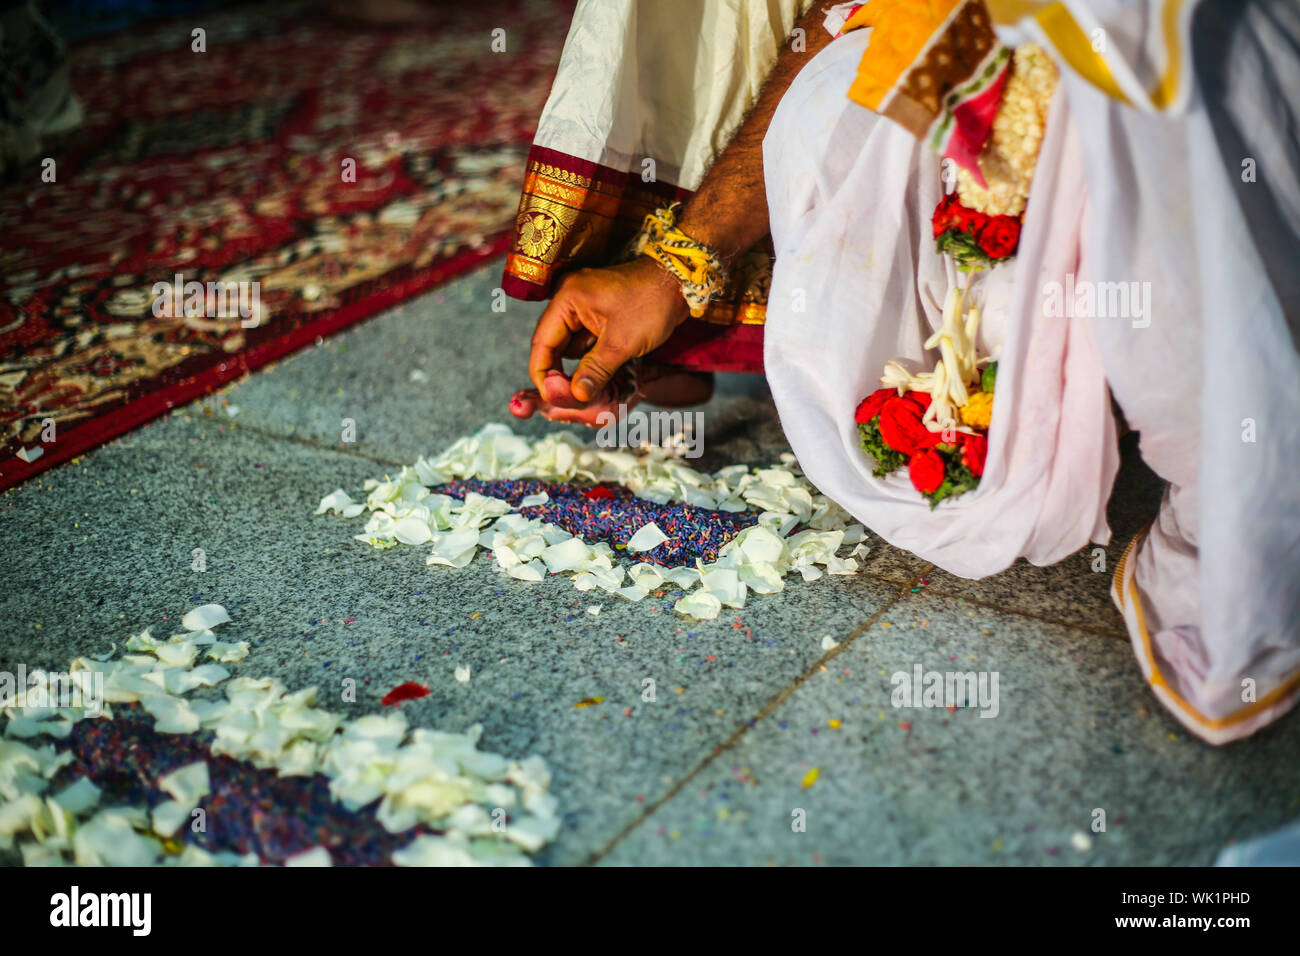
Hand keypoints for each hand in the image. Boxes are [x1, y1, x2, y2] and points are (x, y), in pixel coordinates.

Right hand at [528, 256, 689, 403]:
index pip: (542, 342)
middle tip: (571, 398)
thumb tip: (575, 396)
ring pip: (572, 347)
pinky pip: (587, 342)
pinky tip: (601, 372)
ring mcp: (584, 306)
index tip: (550, 397)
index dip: (543, 373)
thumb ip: (594, 370)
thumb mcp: (621, 343)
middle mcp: (569, 299)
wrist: (680, 282)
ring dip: (580, 367)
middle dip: (562, 373)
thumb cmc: (651, 304)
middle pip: (554, 345)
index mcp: (566, 299)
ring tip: (589, 387)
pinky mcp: (598, 314)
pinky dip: (592, 359)